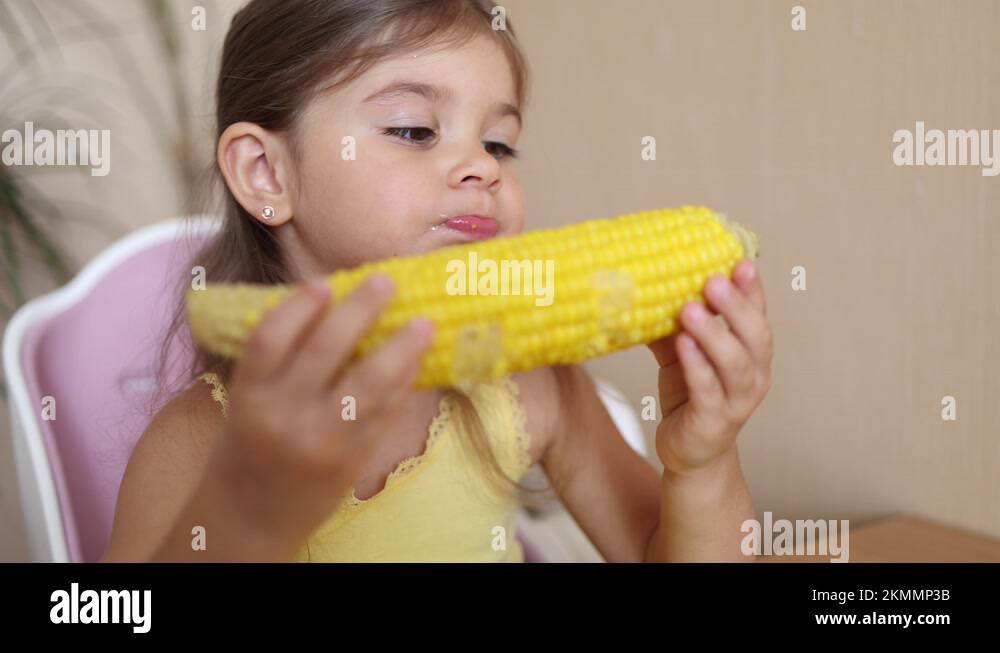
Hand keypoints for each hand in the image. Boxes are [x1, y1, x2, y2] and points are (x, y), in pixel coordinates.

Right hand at [211, 274, 434, 536]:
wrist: (251, 514)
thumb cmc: (254, 443)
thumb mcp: (251, 401)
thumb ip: (285, 363)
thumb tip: (341, 307)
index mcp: (249, 394)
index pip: (270, 338)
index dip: (298, 307)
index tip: (324, 283)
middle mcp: (281, 415)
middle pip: (324, 349)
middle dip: (360, 310)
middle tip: (386, 282)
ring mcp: (318, 439)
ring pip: (367, 382)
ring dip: (401, 347)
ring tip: (423, 324)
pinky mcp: (348, 461)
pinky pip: (383, 413)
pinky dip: (403, 384)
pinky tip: (417, 362)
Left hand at [646, 261, 772, 474]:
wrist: (689, 452)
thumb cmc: (690, 394)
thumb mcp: (680, 352)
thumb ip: (672, 322)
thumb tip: (642, 283)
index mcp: (751, 353)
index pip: (757, 315)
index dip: (752, 290)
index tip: (740, 261)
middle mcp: (754, 375)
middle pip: (754, 337)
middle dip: (736, 306)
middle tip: (713, 280)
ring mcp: (738, 402)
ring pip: (735, 365)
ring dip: (714, 334)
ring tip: (690, 308)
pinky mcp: (714, 422)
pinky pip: (708, 391)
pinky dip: (697, 367)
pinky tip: (683, 345)